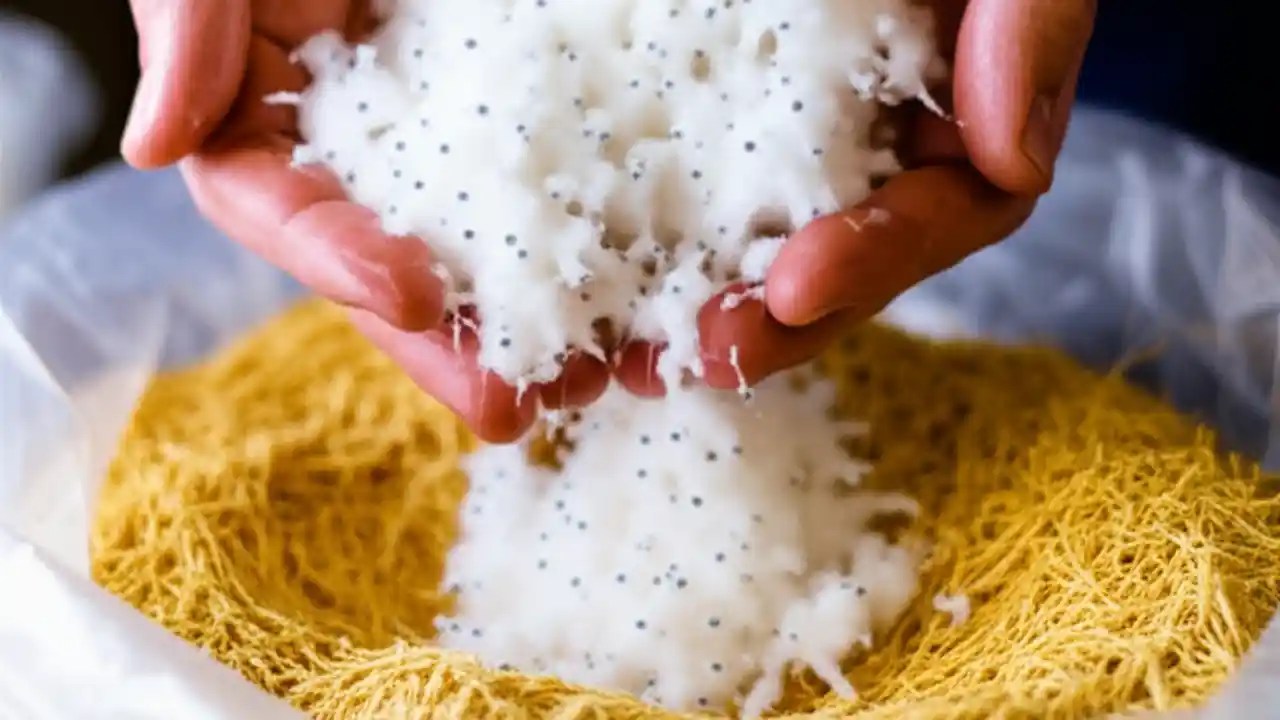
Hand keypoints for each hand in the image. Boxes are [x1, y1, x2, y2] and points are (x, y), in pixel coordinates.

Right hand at [122, 0, 609, 442]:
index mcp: (266, 128)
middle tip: (516, 405)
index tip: (408, 293)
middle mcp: (355, 158)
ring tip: (597, 374)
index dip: (338, 260)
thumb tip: (152, 144)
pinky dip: (595, 246)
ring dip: (534, 323)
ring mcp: (441, 149)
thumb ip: (186, 33)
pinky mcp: (518, 128)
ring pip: (481, 251)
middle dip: (450, 344)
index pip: (284, 212)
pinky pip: (556, 191)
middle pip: (393, 270)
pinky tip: (641, 291)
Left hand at [615, 0, 1097, 395]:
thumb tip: (1008, 161)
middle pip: (844, 266)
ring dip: (699, 315)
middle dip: (776, 322)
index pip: (947, 213)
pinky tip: (590, 291)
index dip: (880, 259)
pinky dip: (640, 253)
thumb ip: (1034, 22)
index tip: (797, 283)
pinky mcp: (709, 132)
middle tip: (701, 351)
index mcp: (954, 112)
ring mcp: (793, 147)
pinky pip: (680, 205)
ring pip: (757, 255)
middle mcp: (880, 146)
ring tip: (625, 360)